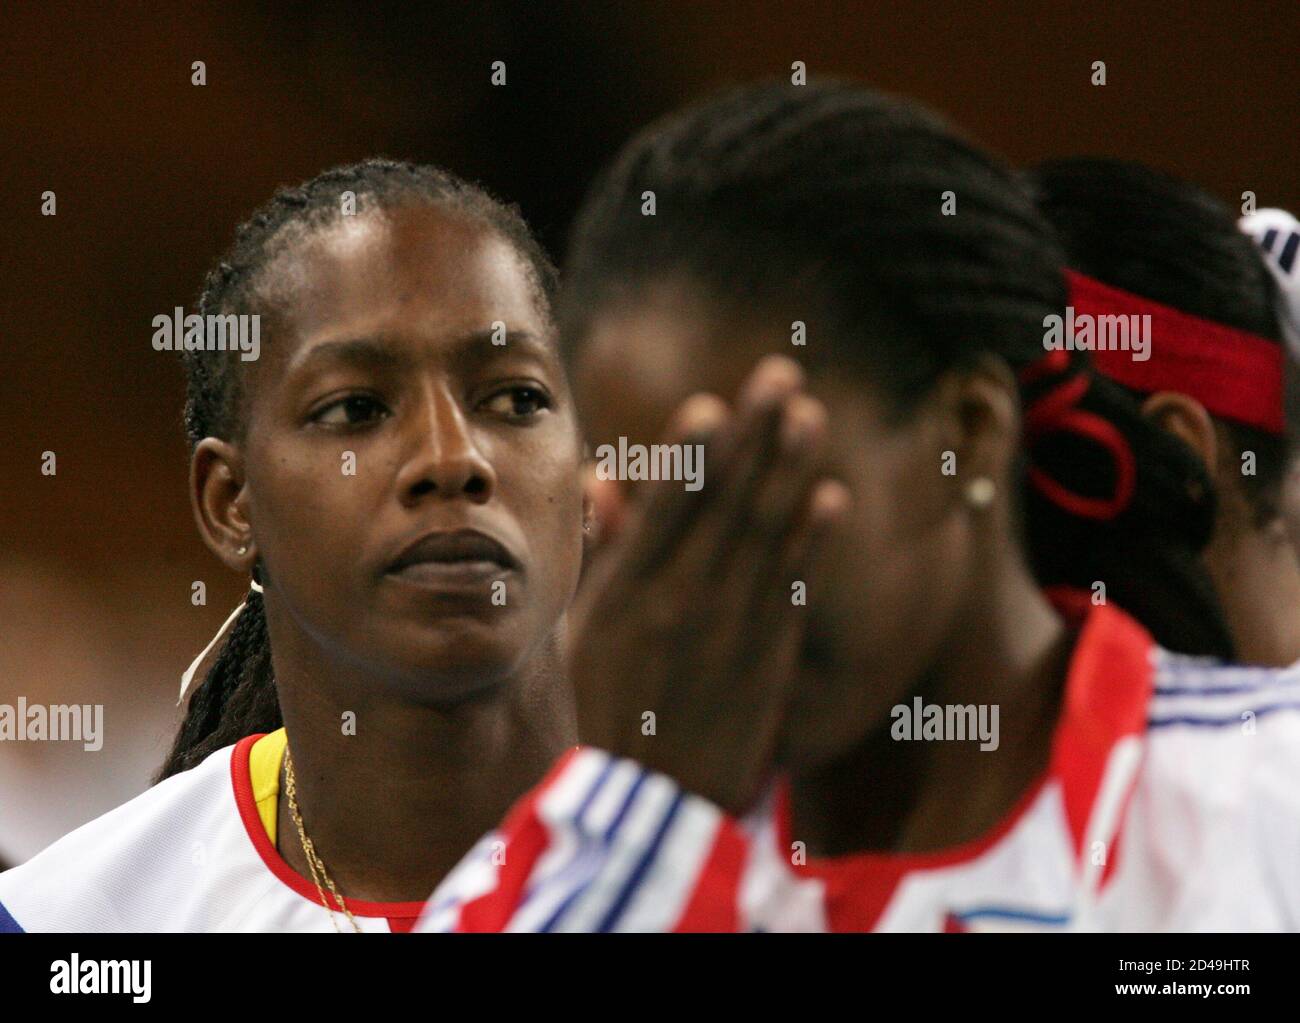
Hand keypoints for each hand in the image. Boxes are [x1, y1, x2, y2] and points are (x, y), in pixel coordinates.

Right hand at [568, 355, 847, 813]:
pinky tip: (829, 498)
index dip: (690, 456)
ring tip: (808, 413)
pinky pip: (792, 588)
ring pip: (764, 537)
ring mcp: (729, 632)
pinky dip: (811, 544)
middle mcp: (680, 606)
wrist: (655, 800)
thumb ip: (603, 551)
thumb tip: (607, 476)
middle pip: (724, 507)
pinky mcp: (767, 658)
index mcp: (625, 597)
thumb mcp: (583, 631)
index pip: (663, 512)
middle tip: (781, 373)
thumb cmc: (608, 709)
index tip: (712, 404)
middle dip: (754, 436)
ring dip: (788, 471)